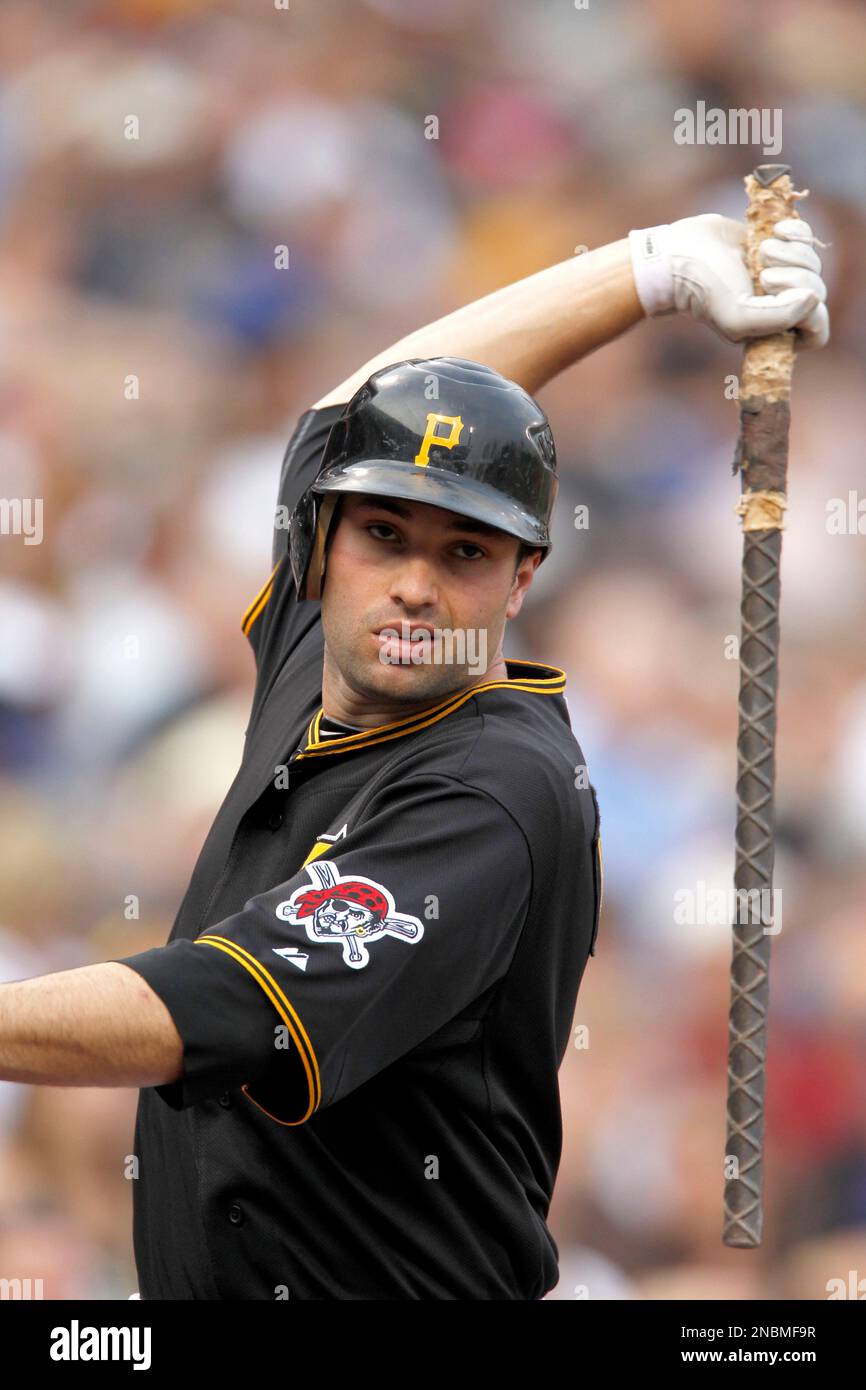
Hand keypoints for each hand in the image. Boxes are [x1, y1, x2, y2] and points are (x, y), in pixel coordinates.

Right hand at [628, 212, 828, 348]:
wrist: (681, 255)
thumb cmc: (706, 293)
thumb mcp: (740, 318)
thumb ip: (781, 317)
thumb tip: (813, 298)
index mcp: (775, 330)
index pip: (817, 329)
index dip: (807, 312)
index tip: (774, 295)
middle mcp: (782, 304)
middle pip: (817, 292)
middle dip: (794, 278)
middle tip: (762, 274)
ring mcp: (783, 273)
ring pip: (814, 263)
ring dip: (790, 253)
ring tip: (760, 252)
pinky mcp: (780, 244)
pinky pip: (807, 237)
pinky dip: (795, 231)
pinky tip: (774, 232)